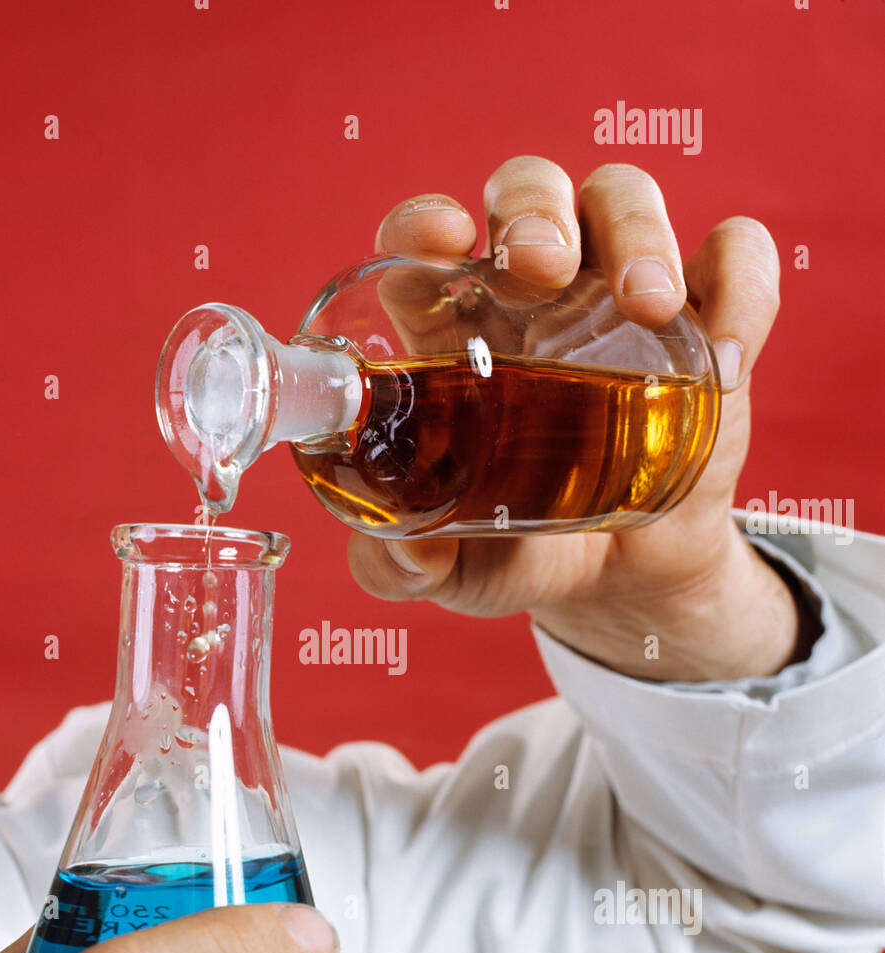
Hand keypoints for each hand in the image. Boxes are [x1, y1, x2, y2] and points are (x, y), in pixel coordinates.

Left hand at [349, 157, 800, 681]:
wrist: (622, 579)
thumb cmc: (520, 551)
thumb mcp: (454, 570)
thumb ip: (402, 569)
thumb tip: (394, 555)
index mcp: (454, 327)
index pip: (426, 240)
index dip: (424, 220)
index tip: (437, 238)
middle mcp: (533, 293)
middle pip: (528, 190)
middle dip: (534, 208)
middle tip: (541, 268)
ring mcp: (620, 297)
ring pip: (623, 199)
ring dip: (637, 231)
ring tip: (647, 309)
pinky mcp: (704, 321)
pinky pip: (735, 256)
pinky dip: (741, 286)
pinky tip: (726, 360)